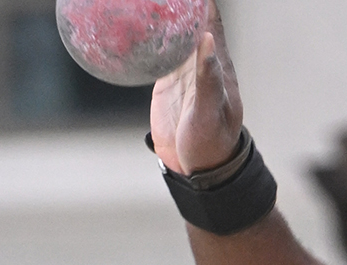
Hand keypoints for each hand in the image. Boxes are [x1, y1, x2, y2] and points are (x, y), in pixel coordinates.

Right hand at [150, 0, 242, 174]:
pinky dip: (145, 37)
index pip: (210, 23)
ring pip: (171, 33)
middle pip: (188, 22)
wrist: (200, 166)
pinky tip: (129, 24)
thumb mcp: (210, 111)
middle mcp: (200, 62)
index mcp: (217, 65)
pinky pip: (155, 51)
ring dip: (161, 15)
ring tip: (142, 0)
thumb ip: (208, 79)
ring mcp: (182, 69)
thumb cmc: (212, 141)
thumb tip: (206, 39)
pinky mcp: (165, 79)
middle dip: (177, 5)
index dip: (202, 3)